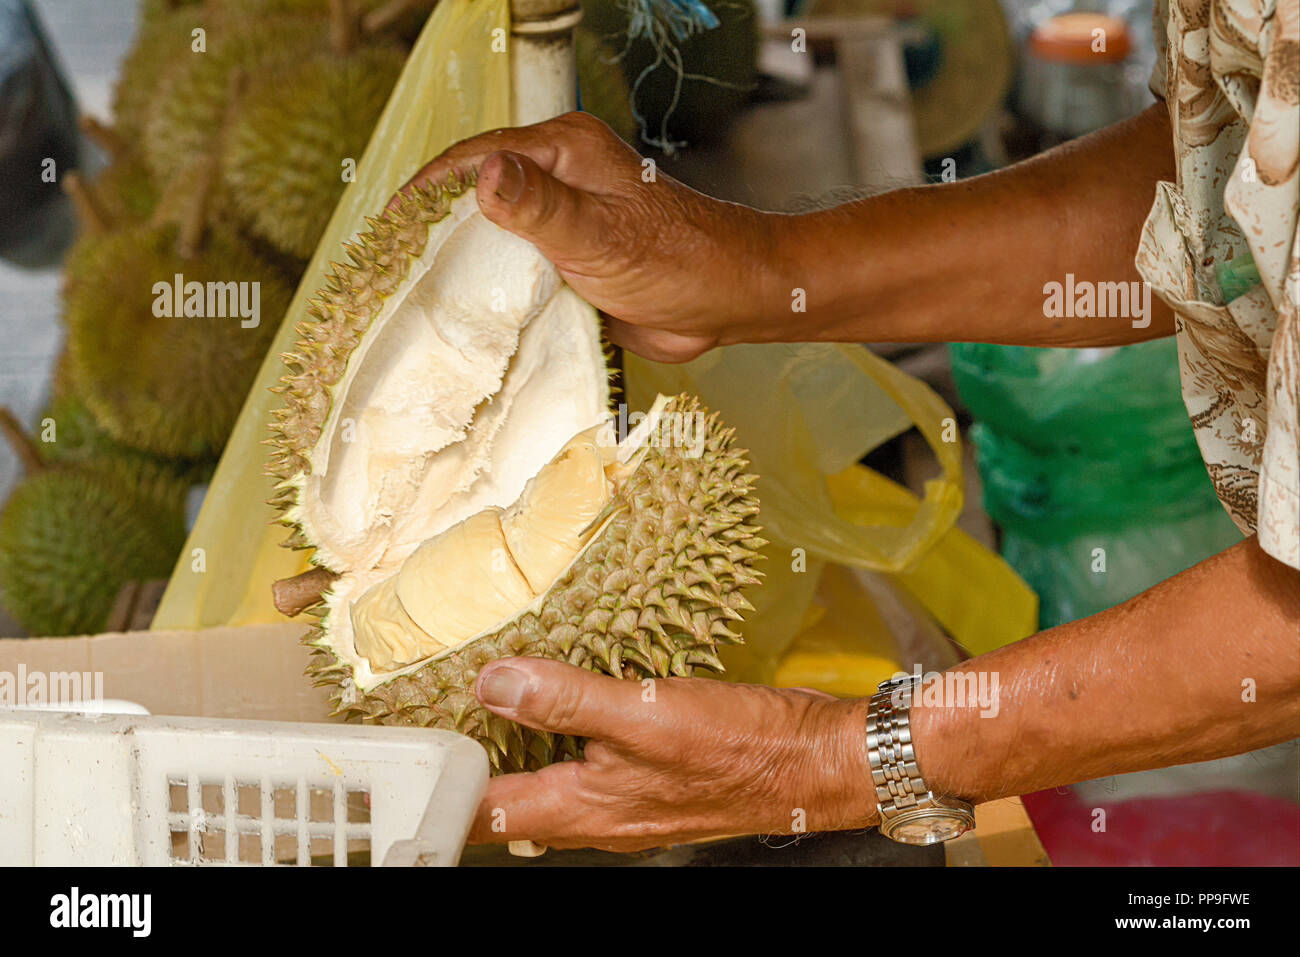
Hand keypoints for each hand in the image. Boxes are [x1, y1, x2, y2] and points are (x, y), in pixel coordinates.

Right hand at [391, 112, 782, 362]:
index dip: (426, 189)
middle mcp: (559, 180)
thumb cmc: (679, 259)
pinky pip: (520, 275)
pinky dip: (492, 294)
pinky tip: (464, 320)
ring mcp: (564, 225)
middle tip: (388, 269)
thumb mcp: (602, 234)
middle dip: (435, 229)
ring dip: (462, 266)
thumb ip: (541, 207)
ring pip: (497, 240)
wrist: (730, 303)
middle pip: (479, 198)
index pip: (476, 158)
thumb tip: (483, 176)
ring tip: (411, 298)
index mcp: (563, 151)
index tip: (385, 224)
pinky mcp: (572, 265)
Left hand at [467, 657, 878, 851]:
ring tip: (480, 696)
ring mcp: (619, 799)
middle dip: (466, 762)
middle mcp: (593, 815)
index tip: (402, 744)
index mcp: (580, 809)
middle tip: (431, 712)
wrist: (813, 762)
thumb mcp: (644, 713)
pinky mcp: (643, 776)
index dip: (436, 783)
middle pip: (504, 801)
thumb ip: (564, 698)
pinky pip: (580, 762)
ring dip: (509, 745)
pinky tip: (561, 695)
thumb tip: (491, 683)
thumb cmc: (739, 746)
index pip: (480, 811)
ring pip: (542, 780)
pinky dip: (557, 732)